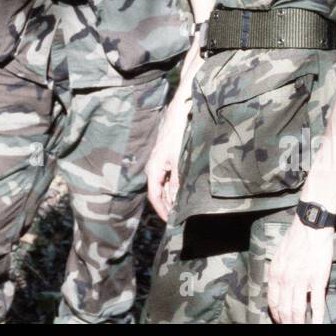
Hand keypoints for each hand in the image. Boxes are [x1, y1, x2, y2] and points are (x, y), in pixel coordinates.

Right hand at [145, 94, 190, 219]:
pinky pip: (167, 177)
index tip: (170, 222)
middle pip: (158, 192)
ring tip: (181, 209)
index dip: (161, 210)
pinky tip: (181, 192)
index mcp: (153, 169)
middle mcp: (153, 168)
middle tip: (177, 219)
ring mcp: (159, 163)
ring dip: (170, 197)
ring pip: (162, 185)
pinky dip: (172, 187)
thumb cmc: (178, 133)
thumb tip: (175, 199)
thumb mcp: (179, 159)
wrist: (178, 112)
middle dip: (166, 206)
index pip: (154, 196)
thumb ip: (177, 180)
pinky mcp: (165, 158)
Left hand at [267, 217, 335, 323]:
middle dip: (287, 323)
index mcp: (275, 273)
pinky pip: (317, 304)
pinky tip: (318, 324)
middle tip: (291, 328)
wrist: (311, 226)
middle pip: (284, 310)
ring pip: (298, 311)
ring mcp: (301, 280)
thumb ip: (278, 272)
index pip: (272, 302)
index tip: (280, 321)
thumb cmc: (296, 238)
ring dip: (300, 324)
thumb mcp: (279, 255)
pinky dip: (317, 318)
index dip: (277, 316)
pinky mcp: (318, 279)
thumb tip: (278, 287)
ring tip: (302, 329)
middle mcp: (285, 279)